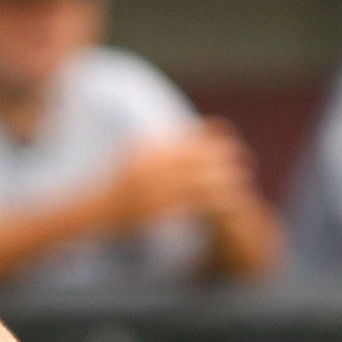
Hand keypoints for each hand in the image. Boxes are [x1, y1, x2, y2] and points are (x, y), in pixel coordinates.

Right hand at [102, 120, 259, 232]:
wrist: (95, 210)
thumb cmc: (115, 186)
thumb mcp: (133, 157)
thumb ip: (156, 145)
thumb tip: (175, 131)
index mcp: (150, 148)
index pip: (189, 138)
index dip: (213, 137)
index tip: (231, 136)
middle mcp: (154, 164)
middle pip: (199, 156)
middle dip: (225, 156)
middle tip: (246, 158)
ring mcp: (156, 185)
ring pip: (201, 178)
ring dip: (224, 178)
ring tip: (242, 178)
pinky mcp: (159, 206)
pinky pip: (193, 201)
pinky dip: (214, 200)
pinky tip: (229, 202)